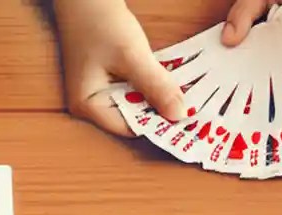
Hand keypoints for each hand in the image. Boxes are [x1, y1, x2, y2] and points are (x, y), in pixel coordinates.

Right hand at [54, 0, 185, 135]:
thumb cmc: (99, 21)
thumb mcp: (131, 56)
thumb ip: (155, 86)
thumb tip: (179, 115)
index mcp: (89, 105)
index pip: (131, 127)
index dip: (158, 124)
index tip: (187, 120)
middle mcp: (92, 103)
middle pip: (136, 117)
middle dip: (161, 111)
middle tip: (192, 107)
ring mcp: (101, 90)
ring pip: (139, 103)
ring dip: (160, 98)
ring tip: (185, 95)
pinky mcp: (110, 78)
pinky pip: (137, 89)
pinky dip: (153, 85)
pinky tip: (170, 81)